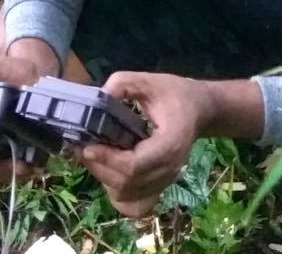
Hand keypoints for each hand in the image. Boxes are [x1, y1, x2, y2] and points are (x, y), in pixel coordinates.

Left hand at [77, 72, 207, 217]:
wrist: (199, 109)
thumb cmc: (174, 93)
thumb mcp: (148, 80)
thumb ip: (122, 84)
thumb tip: (97, 97)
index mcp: (170, 143)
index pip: (134, 165)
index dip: (107, 159)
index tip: (88, 146)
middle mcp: (170, 168)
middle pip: (128, 183)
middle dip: (100, 168)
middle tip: (82, 148)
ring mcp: (166, 180)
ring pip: (128, 194)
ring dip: (104, 178)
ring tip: (93, 155)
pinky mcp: (160, 185)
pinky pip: (134, 200)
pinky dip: (116, 189)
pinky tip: (109, 168)